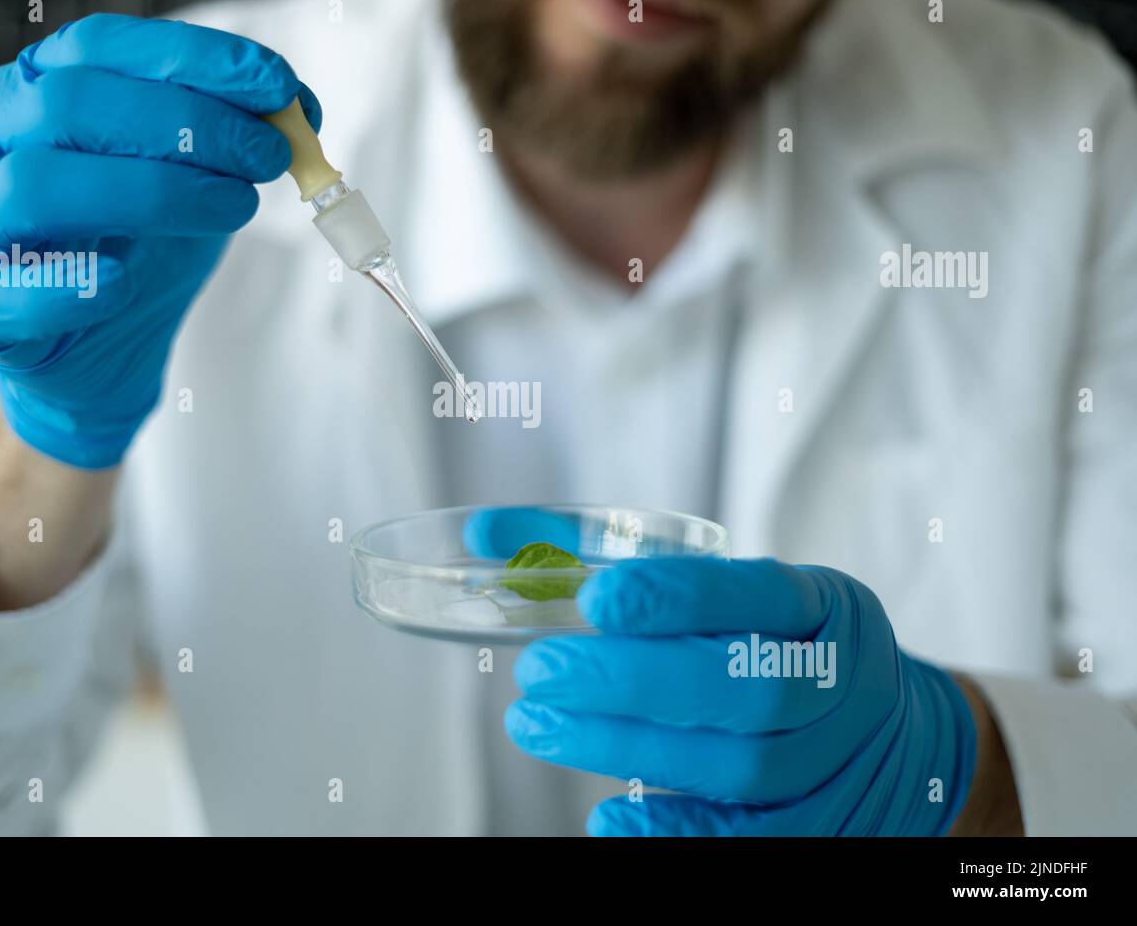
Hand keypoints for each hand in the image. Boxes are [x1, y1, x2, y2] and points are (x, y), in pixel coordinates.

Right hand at [0, 13, 319, 467]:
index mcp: (36, 90)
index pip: (103, 47)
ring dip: (150, 193)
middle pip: (70, 107)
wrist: (98, 354)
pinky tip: (122, 281)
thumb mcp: (197, 182)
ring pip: (35, 187)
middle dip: (187, 126)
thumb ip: (235, 140)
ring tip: (234, 210)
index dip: (194, 60)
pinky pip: (4, 291)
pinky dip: (69, 285)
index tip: (278, 87)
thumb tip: (301, 107)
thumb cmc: (139, 252)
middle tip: (269, 158)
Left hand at [504, 555, 977, 835]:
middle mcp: (837, 684)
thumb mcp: (721, 588)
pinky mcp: (816, 825)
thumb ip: (605, 556)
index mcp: (821, 606)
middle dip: (631, 680)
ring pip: (735, 764)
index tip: (594, 598)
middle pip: (742, 688)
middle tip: (538, 670)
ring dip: (625, 747)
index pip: (759, 594)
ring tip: (536, 726)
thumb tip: (485, 532)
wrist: (884, 738)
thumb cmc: (769, 644)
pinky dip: (676, 830)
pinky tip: (605, 819)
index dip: (679, 597)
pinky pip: (748, 836)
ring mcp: (832, 762)